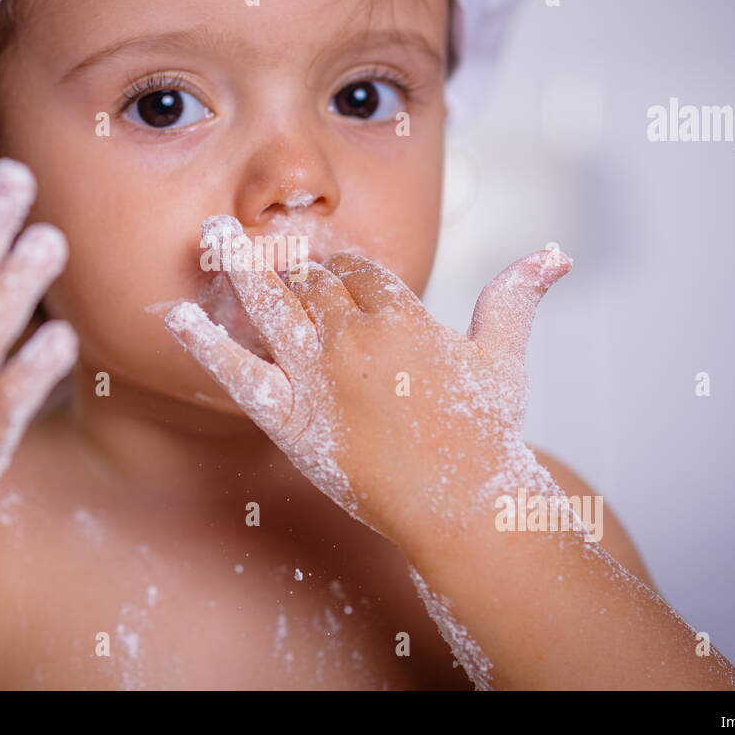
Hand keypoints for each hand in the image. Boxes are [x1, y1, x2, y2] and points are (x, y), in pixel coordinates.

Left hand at [163, 214, 568, 545]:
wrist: (461, 503)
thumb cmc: (487, 432)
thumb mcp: (504, 355)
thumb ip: (517, 296)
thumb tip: (557, 252)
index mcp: (401, 314)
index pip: (354, 268)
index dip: (331, 255)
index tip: (311, 246)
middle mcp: (353, 334)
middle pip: (307, 279)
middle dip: (279, 252)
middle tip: (249, 231)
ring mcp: (317, 375)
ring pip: (269, 304)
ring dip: (237, 265)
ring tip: (211, 232)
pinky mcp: (290, 418)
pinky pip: (238, 372)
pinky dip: (205, 343)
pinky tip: (177, 316)